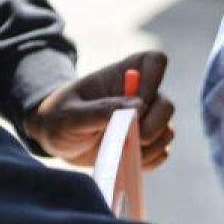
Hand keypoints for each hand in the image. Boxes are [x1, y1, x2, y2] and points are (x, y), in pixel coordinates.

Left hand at [24, 51, 175, 168]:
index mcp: (124, 74)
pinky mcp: (145, 145)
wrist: (56, 141)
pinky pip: (161, 153)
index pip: (156, 62)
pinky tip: (126, 160)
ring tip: (121, 152)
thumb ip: (100, 110)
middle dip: (154, 125)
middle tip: (133, 138)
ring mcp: (146, 121)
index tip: (137, 102)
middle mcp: (141, 95)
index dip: (153, 80)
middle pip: (167, 105)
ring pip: (167, 132)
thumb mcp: (70, 115)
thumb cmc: (58, 118)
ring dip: (149, 147)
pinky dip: (148, 161)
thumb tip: (139, 107)